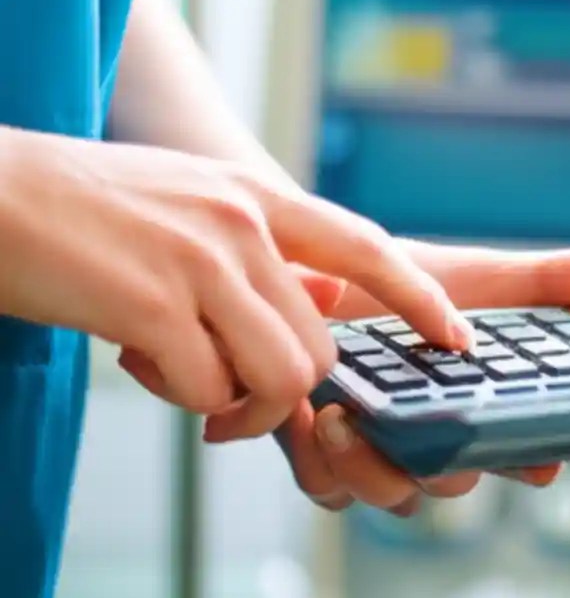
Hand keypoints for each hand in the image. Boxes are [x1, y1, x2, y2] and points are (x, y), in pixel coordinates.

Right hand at [0, 127, 471, 440]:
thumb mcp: (190, 201)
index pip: (367, 247)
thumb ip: (255, 246)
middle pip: (319, 344)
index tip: (457, 337)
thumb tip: (312, 300)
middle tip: (226, 398)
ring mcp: (202, 262)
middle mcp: (242, 223)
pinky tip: (136, 362)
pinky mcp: (155, 305)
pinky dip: (180, 396)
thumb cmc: (83, 209)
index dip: (419, 297)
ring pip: (280, 373)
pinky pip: (208, 388)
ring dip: (235, 401)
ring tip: (183, 380)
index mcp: (255, 196)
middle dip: (282, 391)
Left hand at [277, 241, 569, 511]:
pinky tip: (312, 416)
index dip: (535, 458)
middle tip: (424, 432)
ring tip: (347, 421)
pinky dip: (322, 459)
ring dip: (373, 468)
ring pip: (394, 496)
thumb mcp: (484, 278)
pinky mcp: (323, 458)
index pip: (525, 450)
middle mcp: (440, 439)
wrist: (308, 268)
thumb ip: (558, 280)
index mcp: (484, 405)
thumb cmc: (403, 282)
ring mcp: (382, 453)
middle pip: (460, 481)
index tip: (541, 456)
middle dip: (445, 465)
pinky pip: (330, 487)